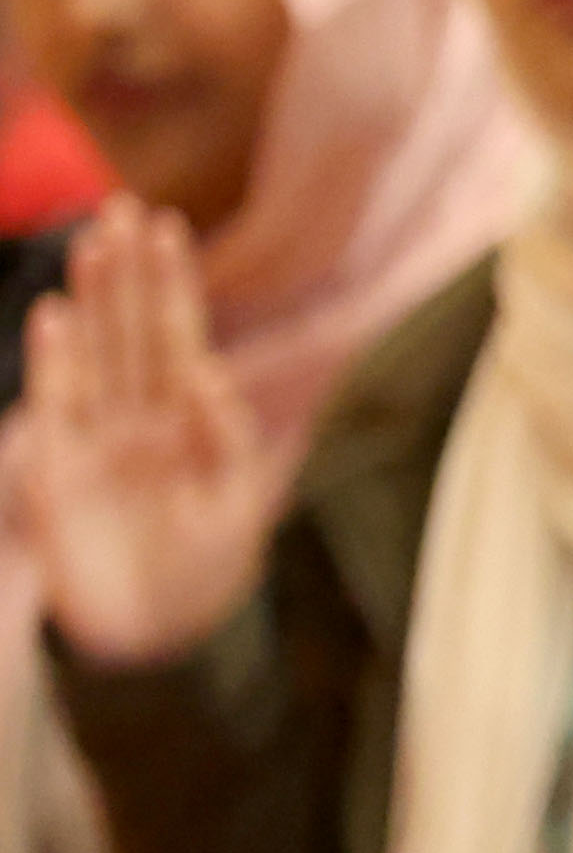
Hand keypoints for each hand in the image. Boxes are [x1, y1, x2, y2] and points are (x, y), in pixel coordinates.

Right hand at [10, 201, 282, 666]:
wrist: (157, 643)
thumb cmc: (204, 576)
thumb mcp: (238, 509)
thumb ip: (228, 442)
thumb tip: (210, 374)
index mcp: (185, 423)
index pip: (175, 337)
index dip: (169, 284)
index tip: (165, 227)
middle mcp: (136, 421)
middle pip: (130, 332)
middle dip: (127, 273)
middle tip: (123, 208)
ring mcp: (93, 443)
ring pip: (93, 357)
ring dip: (92, 303)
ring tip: (92, 245)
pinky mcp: (56, 476)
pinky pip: (55, 409)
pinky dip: (56, 364)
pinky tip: (57, 318)